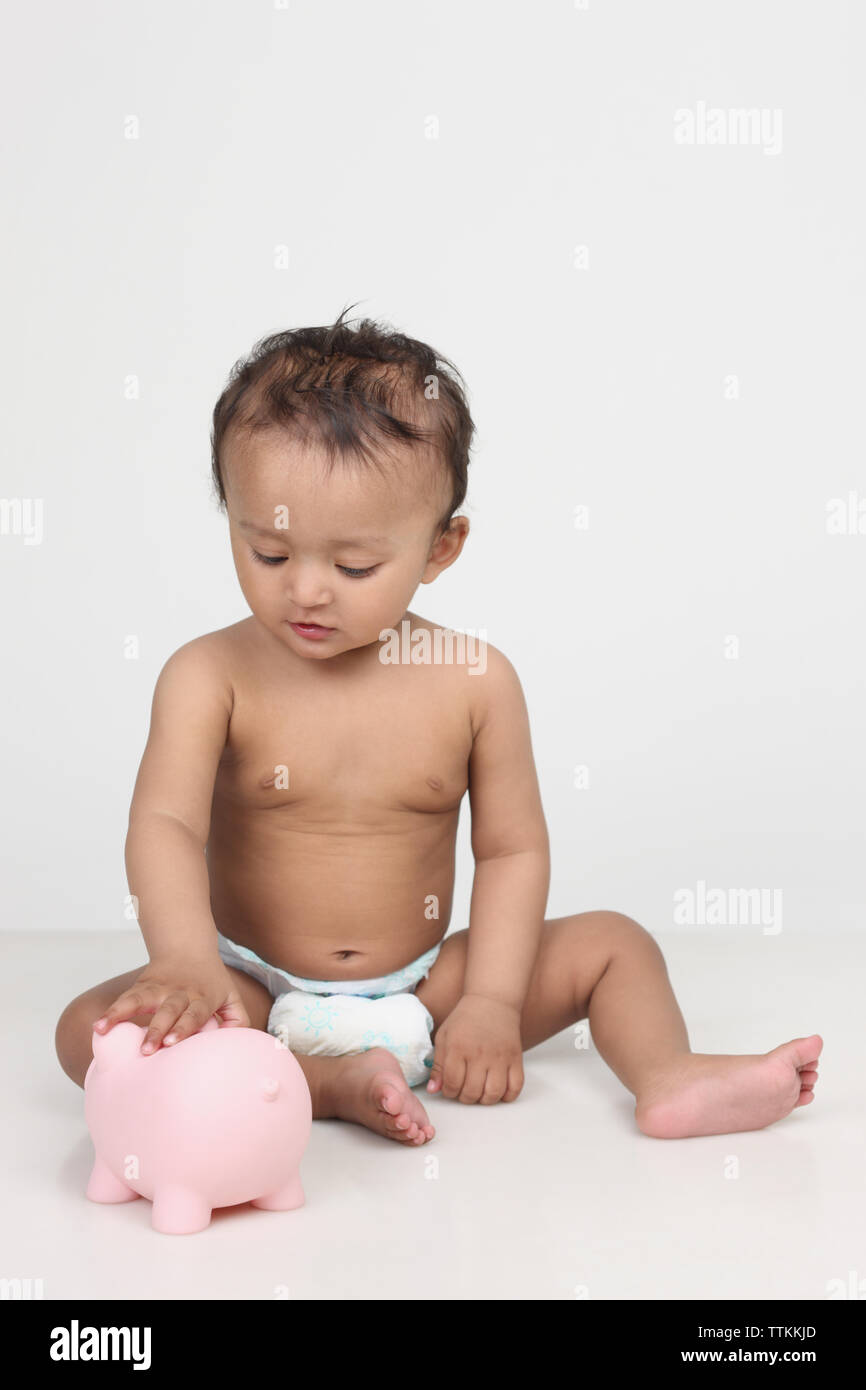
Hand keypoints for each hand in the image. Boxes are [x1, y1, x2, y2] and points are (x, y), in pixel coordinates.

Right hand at [92, 956, 250, 1054]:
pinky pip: (125, 999)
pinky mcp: (142, 987)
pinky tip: (98, 1027)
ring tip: (104, 1031)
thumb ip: (238, 1021)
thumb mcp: (230, 998)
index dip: (184, 1027)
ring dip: (123, 1015)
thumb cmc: (211, 984)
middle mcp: (179, 993)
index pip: (194, 1013)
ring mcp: (158, 989)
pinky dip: (111, 1012)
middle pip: (168, 1011)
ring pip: (140, 1001)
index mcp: (202, 998)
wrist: (188, 949)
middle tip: (147, 1050)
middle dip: (157, 1029)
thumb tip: (237, 1046)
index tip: (171, 1043)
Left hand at [426, 994, 523, 1103]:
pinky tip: (498, 1090)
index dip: (448, 1091)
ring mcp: (500, 1057)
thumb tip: (434, 1090)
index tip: (450, 1087)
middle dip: (465, 1097)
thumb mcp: (444, 1036)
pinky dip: (507, 1096)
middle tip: (464, 1089)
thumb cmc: (465, 1019)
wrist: (492, 1000)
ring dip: (484, 1100)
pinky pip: (515, 1087)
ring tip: (480, 1091)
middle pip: (472, 1092)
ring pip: (493, 1094)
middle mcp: (479, 1054)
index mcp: (458, 1048)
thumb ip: (438, 1065)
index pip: (451, 1084)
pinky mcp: (516, 1058)